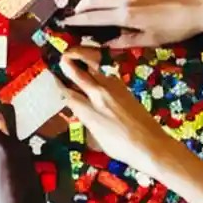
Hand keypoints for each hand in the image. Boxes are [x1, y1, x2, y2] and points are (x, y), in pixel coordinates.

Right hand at [56, 48, 162, 167]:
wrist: (151, 145)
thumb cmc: (123, 148)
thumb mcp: (98, 139)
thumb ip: (88, 120)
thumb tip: (81, 110)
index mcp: (90, 112)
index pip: (68, 93)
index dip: (58, 84)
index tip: (51, 76)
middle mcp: (100, 97)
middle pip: (79, 74)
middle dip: (68, 63)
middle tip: (62, 56)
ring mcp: (114, 90)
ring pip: (95, 70)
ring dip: (85, 59)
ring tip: (76, 54)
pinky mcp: (125, 89)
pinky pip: (106, 75)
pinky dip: (98, 70)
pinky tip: (96, 71)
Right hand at [62, 0, 202, 47]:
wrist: (195, 6)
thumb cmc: (174, 28)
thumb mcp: (149, 40)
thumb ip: (124, 42)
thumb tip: (103, 45)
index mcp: (125, 16)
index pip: (93, 18)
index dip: (76, 21)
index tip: (65, 23)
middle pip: (92, 0)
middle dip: (79, 8)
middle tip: (73, 15)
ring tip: (85, 4)